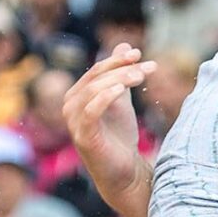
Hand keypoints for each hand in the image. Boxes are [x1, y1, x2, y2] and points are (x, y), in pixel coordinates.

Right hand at [63, 45, 151, 205]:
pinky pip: (91, 112)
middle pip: (96, 78)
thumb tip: (125, 44)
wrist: (124, 171)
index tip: (140, 54)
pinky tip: (122, 90)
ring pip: (94, 91)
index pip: (97, 70)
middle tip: (147, 66)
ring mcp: (74, 122)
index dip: (117, 60)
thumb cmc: (120, 136)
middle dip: (122, 69)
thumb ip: (121, 73)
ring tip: (141, 76)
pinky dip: (104, 97)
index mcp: (77, 94)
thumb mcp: (122, 99)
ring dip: (119, 80)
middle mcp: (70, 106)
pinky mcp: (83, 137)